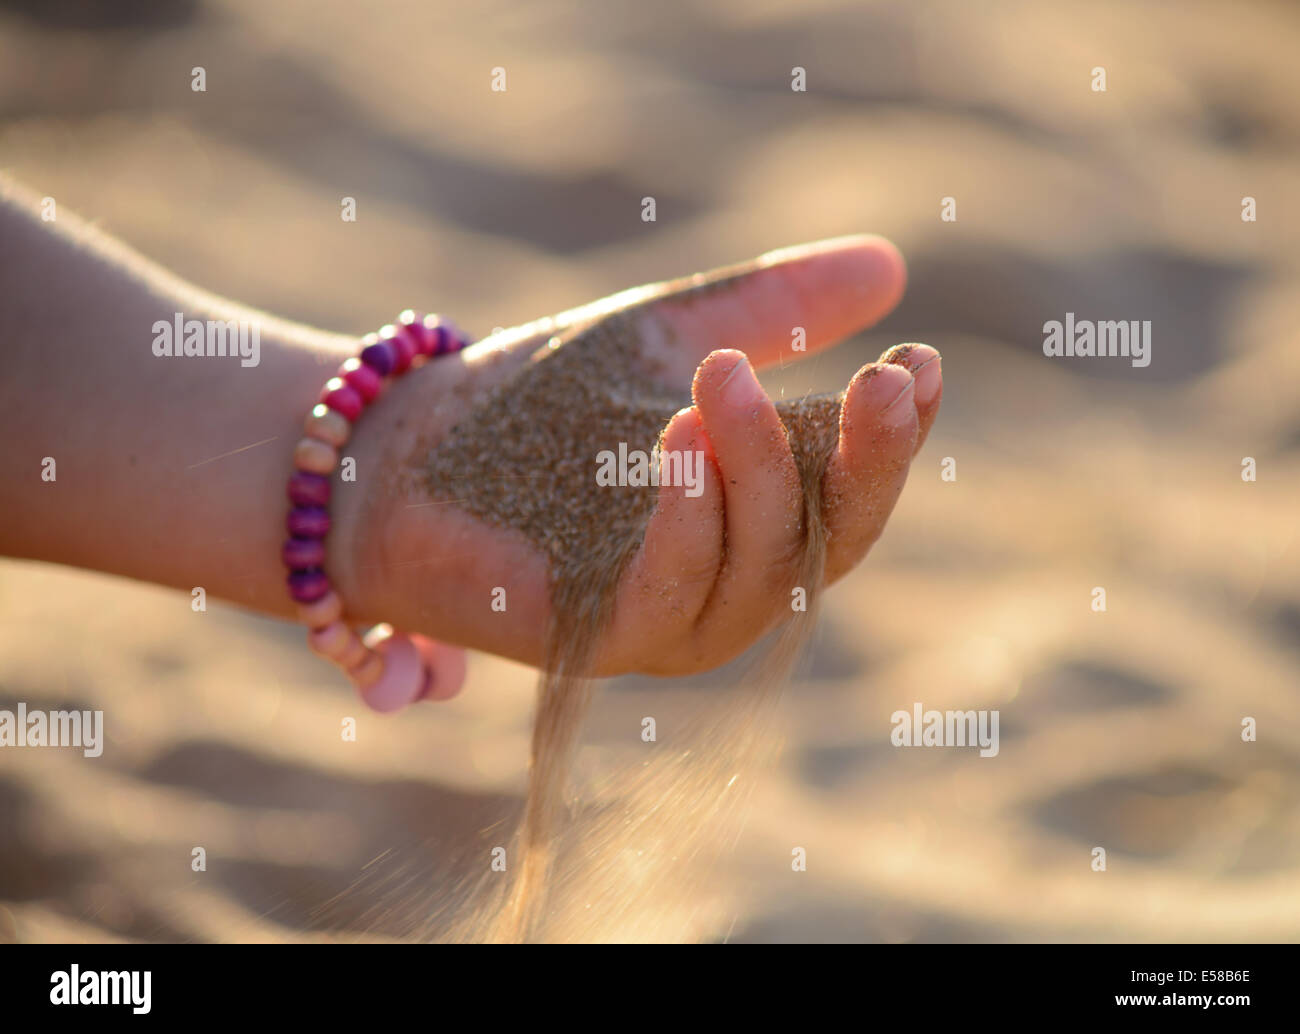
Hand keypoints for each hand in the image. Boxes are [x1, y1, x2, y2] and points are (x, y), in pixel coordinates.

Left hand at [333, 235, 940, 691]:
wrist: (396, 451)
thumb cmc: (533, 402)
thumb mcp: (667, 335)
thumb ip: (773, 310)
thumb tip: (890, 265)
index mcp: (756, 518)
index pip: (852, 492)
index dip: (895, 437)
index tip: (919, 360)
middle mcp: (729, 581)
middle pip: (831, 543)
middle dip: (865, 464)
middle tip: (882, 378)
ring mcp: (670, 620)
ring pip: (761, 570)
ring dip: (759, 473)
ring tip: (725, 374)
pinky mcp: (598, 638)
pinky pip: (670, 594)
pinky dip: (686, 520)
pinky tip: (676, 436)